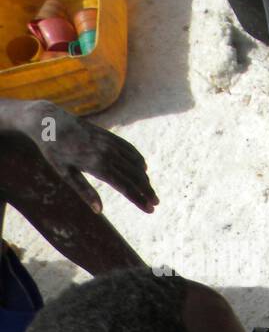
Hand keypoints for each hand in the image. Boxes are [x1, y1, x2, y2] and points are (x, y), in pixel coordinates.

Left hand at [2, 100, 157, 213]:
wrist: (49, 120)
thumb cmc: (53, 150)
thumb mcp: (65, 173)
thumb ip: (84, 191)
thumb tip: (99, 210)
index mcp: (97, 166)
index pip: (125, 187)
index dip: (139, 200)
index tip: (150, 209)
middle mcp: (108, 154)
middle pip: (135, 177)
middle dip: (147, 192)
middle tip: (155, 204)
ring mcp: (110, 144)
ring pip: (136, 164)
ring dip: (144, 179)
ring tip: (149, 190)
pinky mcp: (110, 136)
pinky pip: (131, 150)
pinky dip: (139, 162)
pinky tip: (143, 169)